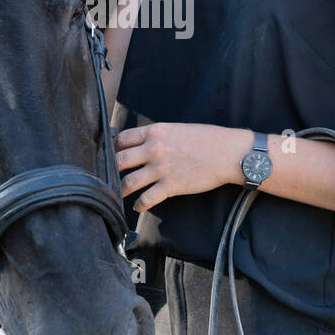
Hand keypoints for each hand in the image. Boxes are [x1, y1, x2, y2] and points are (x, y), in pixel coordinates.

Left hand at [114, 122, 247, 211]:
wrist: (227, 153)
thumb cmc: (206, 139)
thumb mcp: (177, 128)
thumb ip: (157, 135)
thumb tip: (142, 144)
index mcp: (155, 131)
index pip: (122, 139)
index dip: (113, 148)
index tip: (110, 155)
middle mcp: (154, 149)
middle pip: (119, 160)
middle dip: (110, 169)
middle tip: (107, 176)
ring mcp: (161, 169)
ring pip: (128, 182)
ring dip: (121, 190)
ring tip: (118, 194)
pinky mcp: (170, 186)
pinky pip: (146, 199)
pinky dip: (139, 205)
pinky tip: (138, 206)